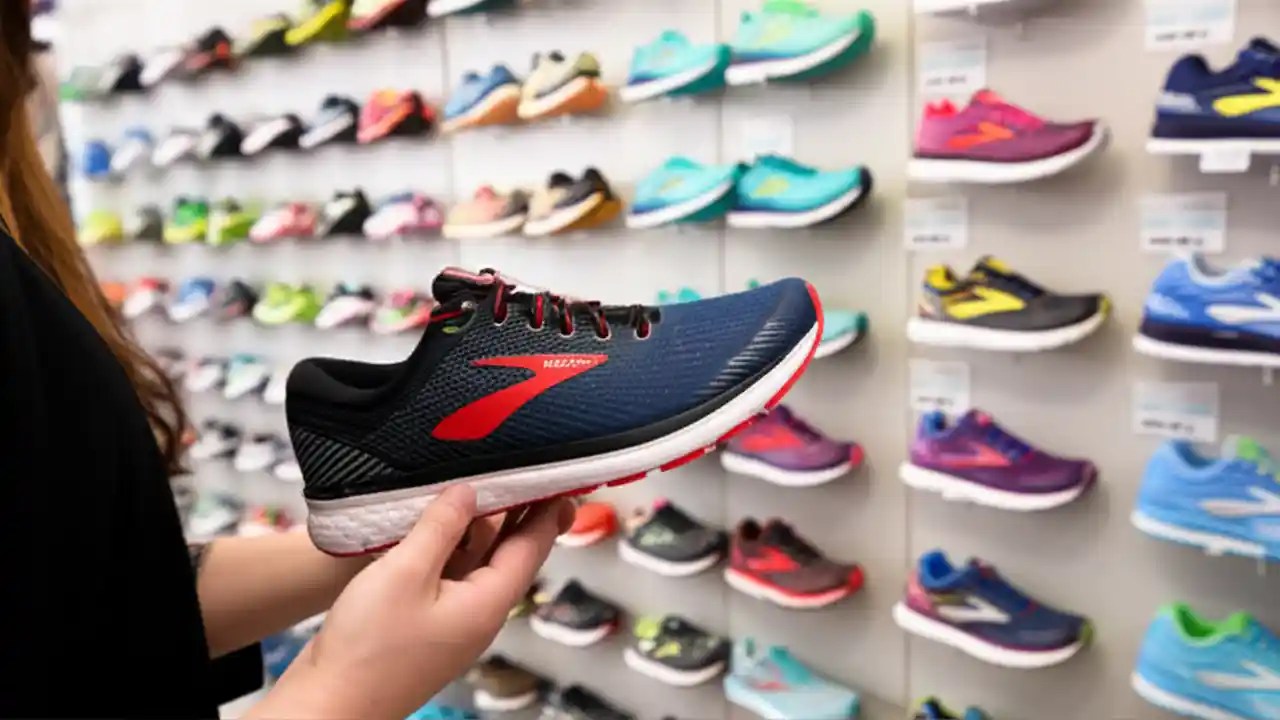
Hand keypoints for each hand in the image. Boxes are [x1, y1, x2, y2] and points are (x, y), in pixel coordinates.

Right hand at [248, 486, 573, 719]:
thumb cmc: (368, 647)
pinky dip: (454, 545)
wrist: (330, 704)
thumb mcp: (406, 571)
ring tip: (484, 481)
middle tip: (527, 468)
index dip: (549, 510)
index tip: (563, 478)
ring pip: (480, 562)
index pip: (532, 547)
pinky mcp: (428, 623)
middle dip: (519, 512)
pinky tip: (441, 522)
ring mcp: (454, 620)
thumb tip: (469, 491)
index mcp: (488, 602)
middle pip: (510, 553)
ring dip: (482, 525)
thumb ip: (441, 527)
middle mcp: (480, 612)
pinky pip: (454, 574)